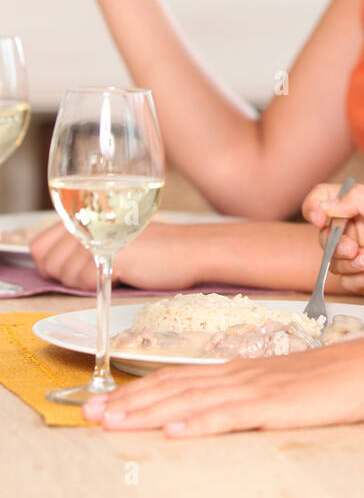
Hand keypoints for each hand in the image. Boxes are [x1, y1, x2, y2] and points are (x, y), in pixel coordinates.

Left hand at [30, 220, 209, 290]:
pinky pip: (86, 281)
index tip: (66, 272)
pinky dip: (98, 285)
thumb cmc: (154, 246)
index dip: (48, 264)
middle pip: (49, 262)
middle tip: (92, 275)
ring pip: (65, 273)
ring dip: (83, 282)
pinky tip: (119, 275)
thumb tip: (52, 261)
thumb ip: (85, 236)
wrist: (190, 250)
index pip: (40, 245)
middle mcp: (90, 219)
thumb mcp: (114, 233)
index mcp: (87, 211)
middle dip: (65, 276)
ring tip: (109, 272)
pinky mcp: (112, 253)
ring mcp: (99, 234)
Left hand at [82, 332, 363, 434]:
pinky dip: (200, 422)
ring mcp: (258, 388)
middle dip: (129, 402)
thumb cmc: (332, 378)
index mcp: (240, 369)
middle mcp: (241, 374)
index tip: (103, 402)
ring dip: (150, 412)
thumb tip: (212, 404)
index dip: (138, 391)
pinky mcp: (278, 405)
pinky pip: (232, 416)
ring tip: (116, 423)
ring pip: (193, 400)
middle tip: (89, 414)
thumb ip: (247, 392)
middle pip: (175, 387)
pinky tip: (176, 430)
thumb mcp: (281, 384)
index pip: (179, 379)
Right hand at [303, 182, 363, 307]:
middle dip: (333, 243)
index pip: (326, 199)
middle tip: (352, 248)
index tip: (318, 219)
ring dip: (351, 263)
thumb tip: (324, 203)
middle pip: (325, 235)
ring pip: (335, 262)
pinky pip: (352, 283)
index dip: (315, 207)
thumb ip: (357, 200)